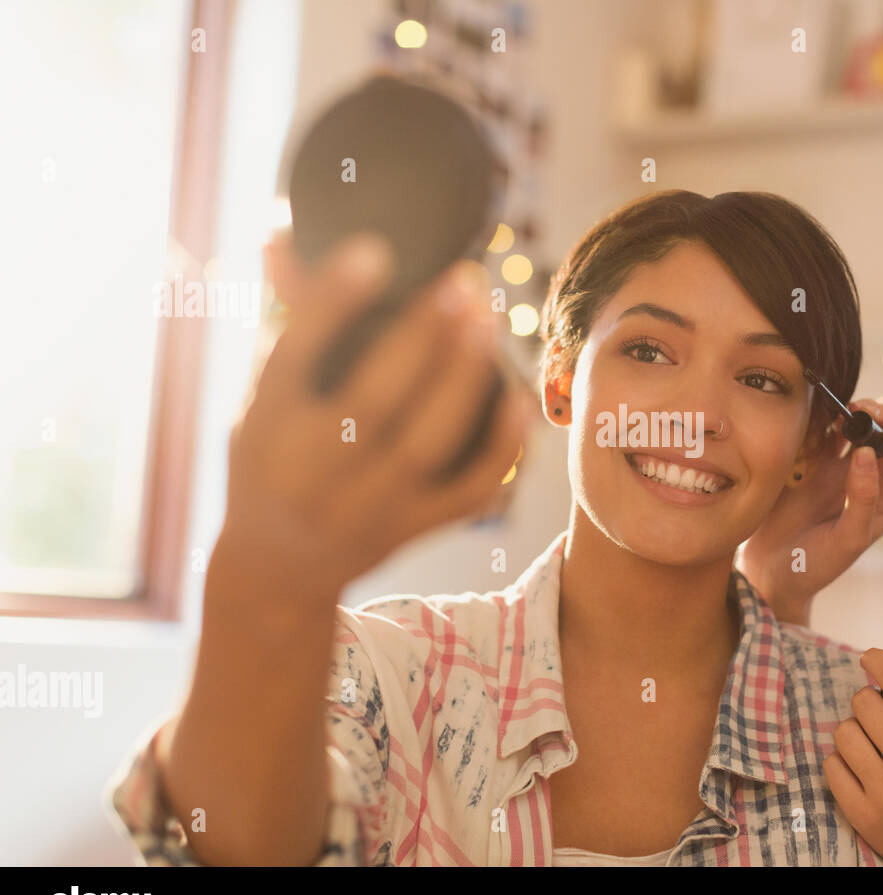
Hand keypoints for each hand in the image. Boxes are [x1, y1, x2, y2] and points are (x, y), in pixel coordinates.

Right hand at [220, 230, 532, 595]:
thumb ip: (283, 318)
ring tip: (487, 319)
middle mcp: (313, 469)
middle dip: (422, 335)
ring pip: (425, 443)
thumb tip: (283, 231)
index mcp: (267, 425)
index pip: (295, 356)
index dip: (334, 301)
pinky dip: (499, 446)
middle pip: (373, 400)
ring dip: (462, 377)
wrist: (277, 569)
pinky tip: (518, 396)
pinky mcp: (409, 529)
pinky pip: (466, 491)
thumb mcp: (258, 395)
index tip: (376, 250)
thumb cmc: (268, 457)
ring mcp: (366, 506)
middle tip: (461, 280)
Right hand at [735, 398, 882, 624]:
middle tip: (863, 410)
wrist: (773, 571)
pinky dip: (824, 422)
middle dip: (882, 418)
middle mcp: (867, 481)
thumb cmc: (817, 565)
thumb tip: (866, 452)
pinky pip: (823, 436)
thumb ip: (862, 498)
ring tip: (843, 409)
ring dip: (855, 415)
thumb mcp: (847, 539)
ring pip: (857, 431)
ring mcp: (839, 472)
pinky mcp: (811, 467)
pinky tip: (818, 419)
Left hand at [823, 626, 882, 865]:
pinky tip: (863, 772)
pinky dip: (841, 764)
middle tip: (880, 717)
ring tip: (873, 747)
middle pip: (862, 702)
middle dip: (868, 703)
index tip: (870, 657)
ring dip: (853, 734)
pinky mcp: (860, 812)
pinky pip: (830, 766)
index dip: (877, 660)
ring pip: (843, 732)